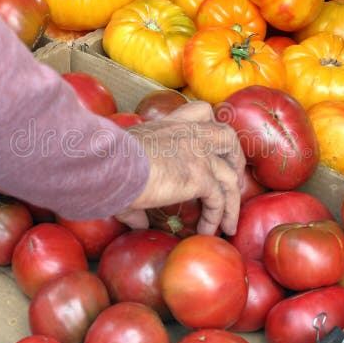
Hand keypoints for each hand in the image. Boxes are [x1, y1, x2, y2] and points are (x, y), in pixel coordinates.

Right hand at [115, 101, 245, 235]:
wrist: (109, 164)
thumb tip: (139, 222)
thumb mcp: (125, 169)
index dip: (212, 126)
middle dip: (235, 159)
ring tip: (229, 224)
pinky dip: (217, 217)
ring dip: (233, 201)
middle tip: (234, 182)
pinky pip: (218, 199)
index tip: (213, 145)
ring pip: (230, 175)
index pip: (201, 112)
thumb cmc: (108, 163)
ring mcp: (198, 154)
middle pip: (228, 137)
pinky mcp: (200, 176)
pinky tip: (207, 230)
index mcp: (169, 126)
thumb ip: (137, 195)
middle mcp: (189, 134)